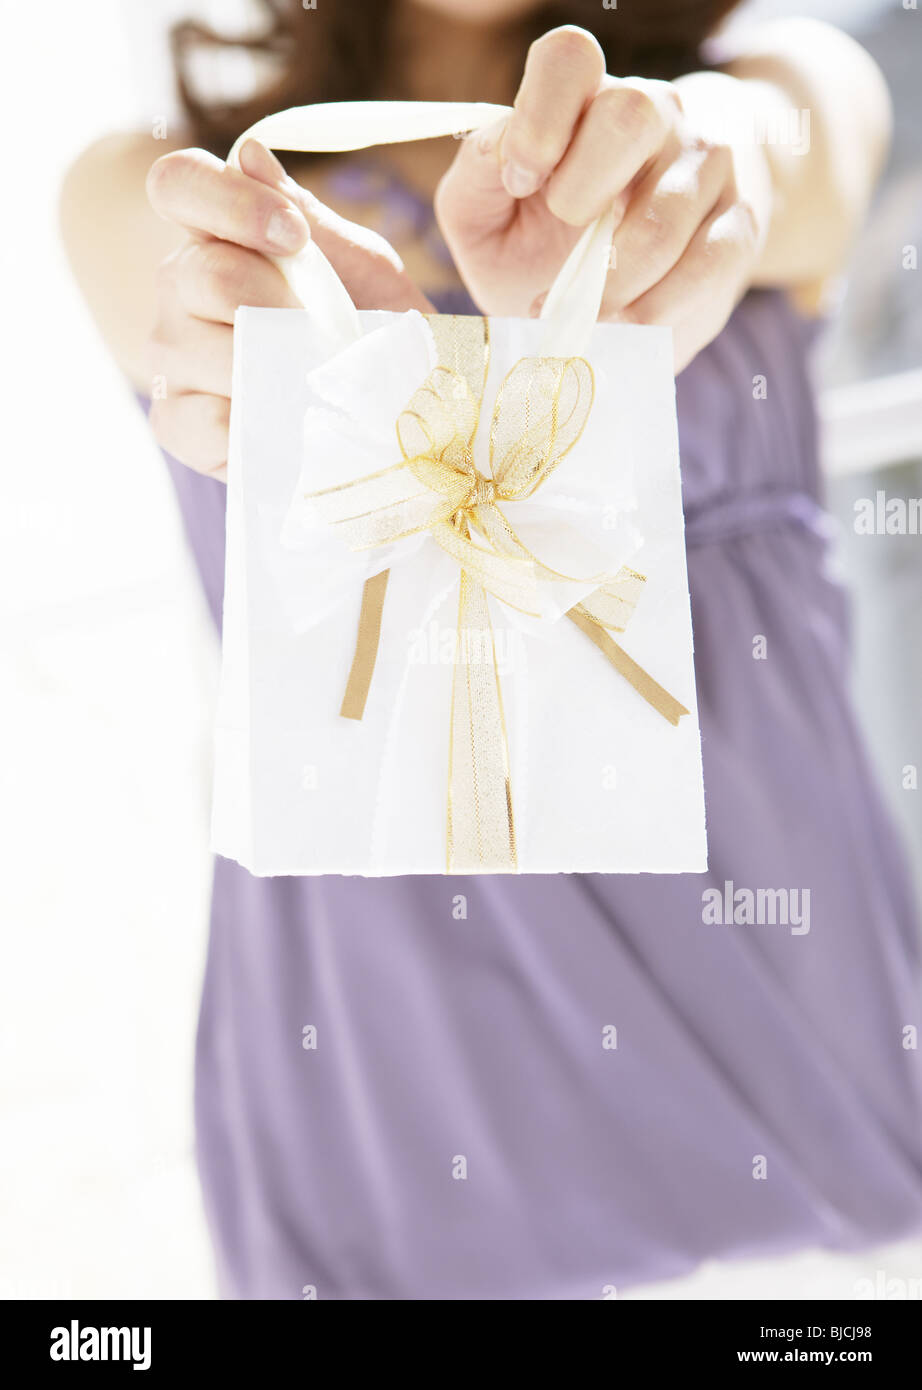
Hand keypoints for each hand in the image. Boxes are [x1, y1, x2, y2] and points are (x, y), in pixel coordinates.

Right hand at [145, 140, 431, 477]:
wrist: (397, 415)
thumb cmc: (374, 330)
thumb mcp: (363, 269)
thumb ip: (313, 221)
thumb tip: (248, 155)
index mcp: (215, 233)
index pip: (177, 183)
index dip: (229, 202)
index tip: (294, 237)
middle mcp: (179, 288)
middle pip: (204, 275)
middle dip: (282, 306)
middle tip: (327, 336)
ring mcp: (170, 357)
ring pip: (209, 351)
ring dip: (282, 372)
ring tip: (318, 384)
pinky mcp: (177, 424)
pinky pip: (204, 421)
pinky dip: (259, 427)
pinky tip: (289, 426)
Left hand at [435, 26, 769, 371]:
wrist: (628, 274)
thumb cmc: (544, 237)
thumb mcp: (488, 213)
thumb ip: (477, 178)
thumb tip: (501, 154)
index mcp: (584, 97)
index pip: (570, 57)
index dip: (539, 119)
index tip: (520, 182)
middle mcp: (652, 112)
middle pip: (629, 115)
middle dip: (582, 192)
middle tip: (565, 239)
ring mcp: (703, 164)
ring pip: (666, 212)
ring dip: (613, 281)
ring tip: (583, 315)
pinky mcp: (738, 224)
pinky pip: (707, 262)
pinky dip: (657, 307)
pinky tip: (626, 324)